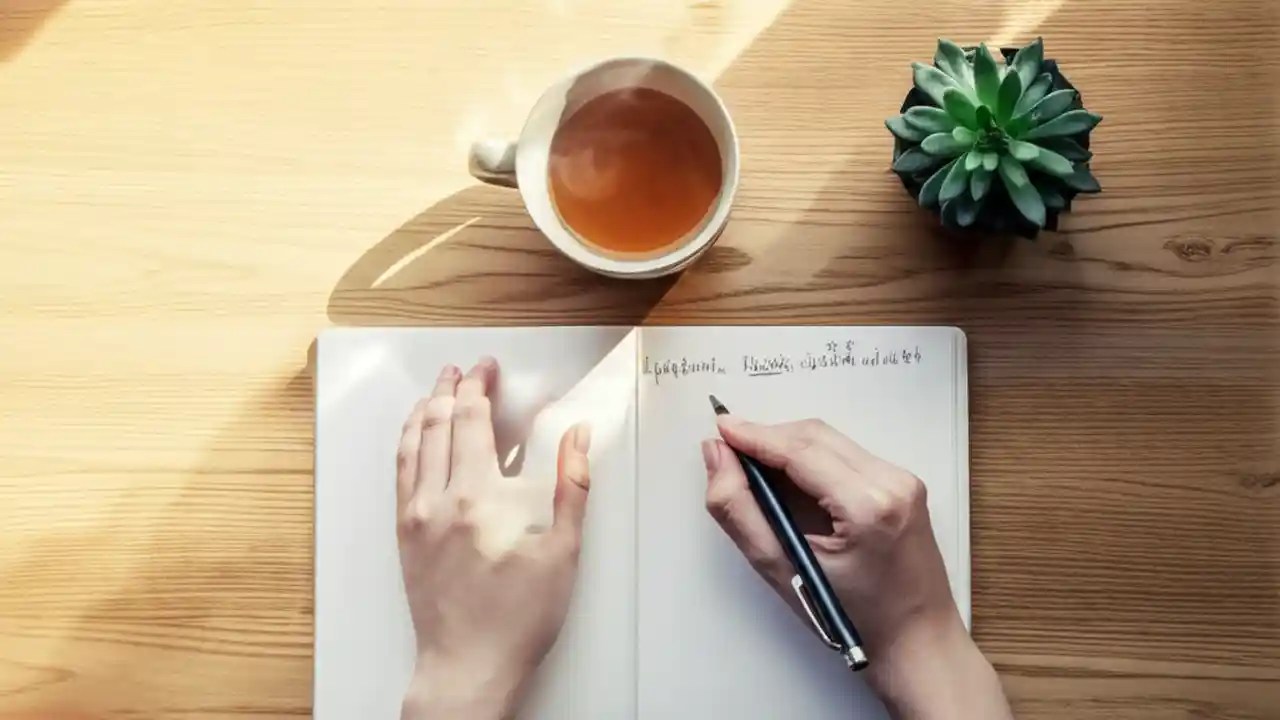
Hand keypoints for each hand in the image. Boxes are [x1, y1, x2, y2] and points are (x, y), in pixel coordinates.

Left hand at [397, 358, 591, 719]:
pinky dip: (407, 443)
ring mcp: (415, 517)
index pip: (473, 422)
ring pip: (413, 444)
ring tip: (437, 389)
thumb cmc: (517, 619)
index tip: (488, 369)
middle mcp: (439, 500)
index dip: (480, 388)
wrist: (467, 667)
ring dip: (426, 409)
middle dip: (453, 389)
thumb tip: (577, 437)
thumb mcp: (562, 553)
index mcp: (478, 499)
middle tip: (466, 370)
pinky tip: (415, 435)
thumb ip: (571, 487)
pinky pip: (400, 473)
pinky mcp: (404, 535)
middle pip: (440, 424)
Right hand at [703, 417, 1012, 719]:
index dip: (754, 435)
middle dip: (768, 437)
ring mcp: (904, 480)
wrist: (916, 642)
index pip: (799, 450)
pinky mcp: (904, 485)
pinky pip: (847, 455)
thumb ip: (739, 510)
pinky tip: (790, 478)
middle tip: (728, 448)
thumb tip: (717, 458)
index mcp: (868, 505)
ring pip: (831, 441)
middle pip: (815, 435)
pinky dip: (812, 458)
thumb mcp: (782, 570)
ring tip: (753, 465)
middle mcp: (892, 482)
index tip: (720, 428)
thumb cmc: (853, 620)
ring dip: (788, 446)